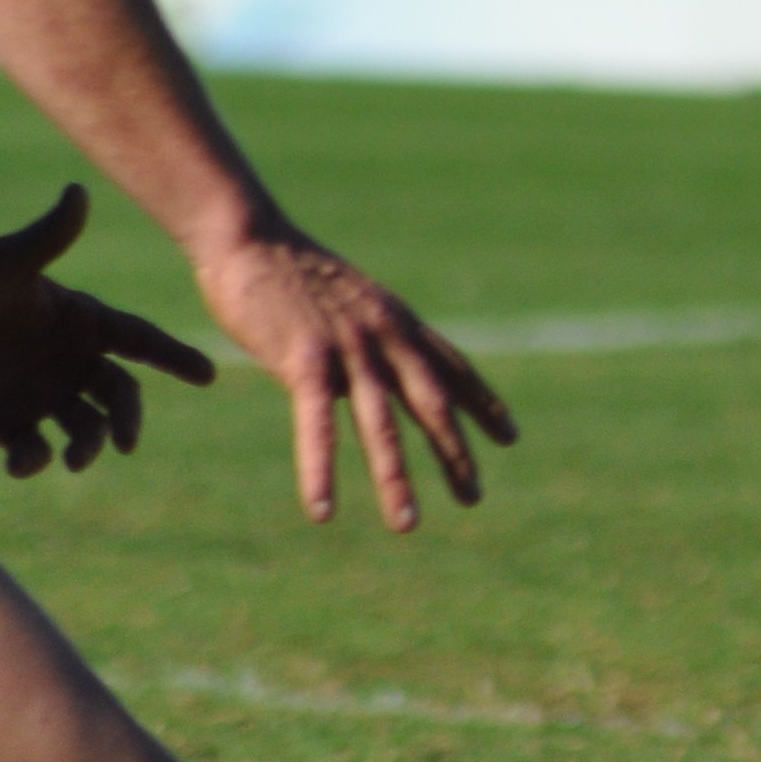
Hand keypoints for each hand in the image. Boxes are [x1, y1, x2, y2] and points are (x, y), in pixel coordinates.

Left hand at [0, 187, 214, 478]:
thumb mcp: (4, 262)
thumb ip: (46, 236)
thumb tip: (78, 191)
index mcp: (79, 322)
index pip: (140, 339)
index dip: (174, 357)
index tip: (206, 374)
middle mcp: (68, 360)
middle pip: (119, 394)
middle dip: (128, 418)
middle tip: (125, 441)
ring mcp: (41, 394)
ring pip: (86, 428)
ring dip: (88, 446)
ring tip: (73, 458)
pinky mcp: (7, 424)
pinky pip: (34, 450)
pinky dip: (34, 460)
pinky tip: (22, 460)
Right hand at [192, 231, 514, 531]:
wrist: (250, 236)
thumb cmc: (292, 271)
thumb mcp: (347, 305)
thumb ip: (364, 343)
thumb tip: (359, 386)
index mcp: (398, 322)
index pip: (454, 367)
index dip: (483, 403)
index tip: (510, 436)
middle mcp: (386, 337)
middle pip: (431, 404)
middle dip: (454, 453)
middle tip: (474, 498)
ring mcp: (349, 348)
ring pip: (381, 424)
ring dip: (395, 478)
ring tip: (408, 525)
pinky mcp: (304, 359)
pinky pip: (317, 424)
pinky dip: (321, 469)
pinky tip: (323, 510)